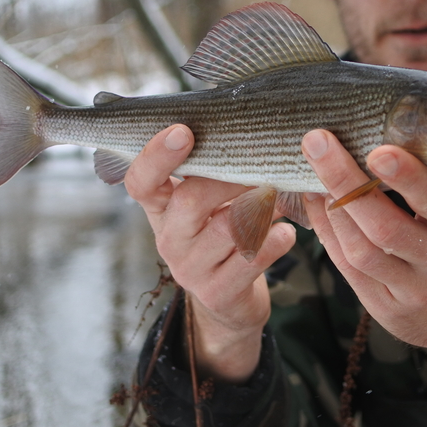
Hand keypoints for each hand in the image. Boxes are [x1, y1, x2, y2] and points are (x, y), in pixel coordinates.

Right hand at [124, 125, 295, 382]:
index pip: (141, 182)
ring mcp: (190, 270)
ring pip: (228, 228)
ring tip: (277, 198)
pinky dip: (276, 240)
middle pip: (190, 200)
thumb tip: (245, 127)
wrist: (229, 300)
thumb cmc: (222, 233)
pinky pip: (252, 258)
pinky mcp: (217, 293)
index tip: (182, 131)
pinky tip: (285, 232)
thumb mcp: (208, 203)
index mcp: (161, 210)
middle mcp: (169, 240)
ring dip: (261, 208)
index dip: (155, 156)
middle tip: (260, 167)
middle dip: (231, 178)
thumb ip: (212, 171)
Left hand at [301, 129, 426, 417]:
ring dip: (331, 209)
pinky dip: (328, 234)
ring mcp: (413, 292)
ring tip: (310, 172)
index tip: (378, 150)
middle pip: (384, 226)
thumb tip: (399, 136)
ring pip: (361, 251)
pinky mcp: (388, 311)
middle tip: (317, 142)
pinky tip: (316, 205)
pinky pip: (349, 270)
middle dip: (346, 181)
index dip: (406, 176)